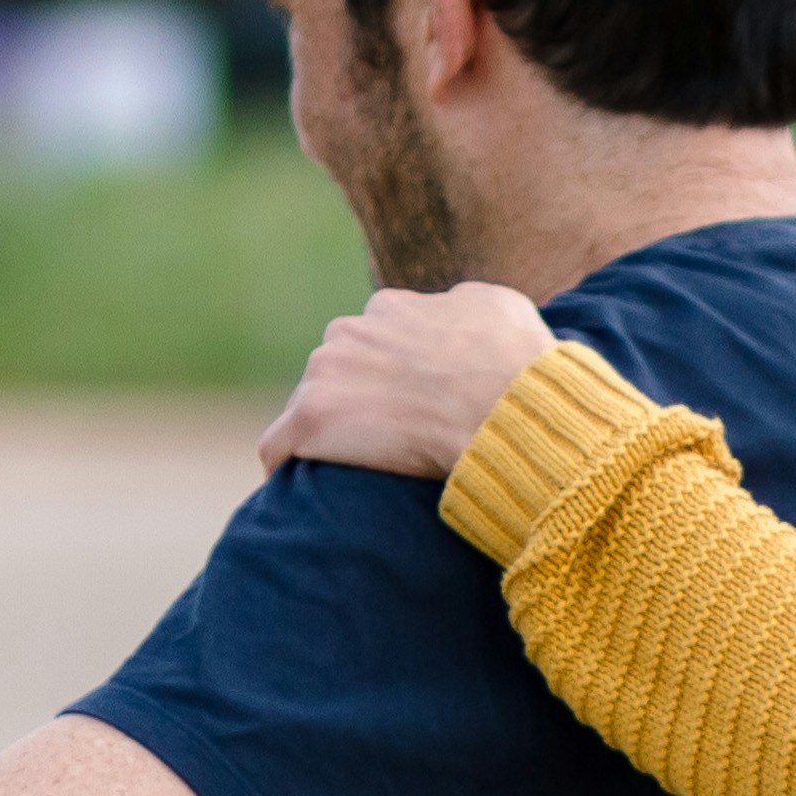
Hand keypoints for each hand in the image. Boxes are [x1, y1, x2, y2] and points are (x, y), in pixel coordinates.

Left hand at [256, 282, 559, 478]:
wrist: (507, 405)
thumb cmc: (516, 364)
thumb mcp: (498, 307)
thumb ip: (461, 306)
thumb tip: (454, 312)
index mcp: (390, 309)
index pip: (372, 342)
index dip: (390, 378)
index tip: (409, 409)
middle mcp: (350, 331)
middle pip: (337, 370)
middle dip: (357, 400)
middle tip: (390, 442)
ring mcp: (326, 372)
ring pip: (312, 405)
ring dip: (331, 433)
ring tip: (357, 471)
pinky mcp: (313, 417)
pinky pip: (278, 445)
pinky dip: (286, 464)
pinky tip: (297, 489)